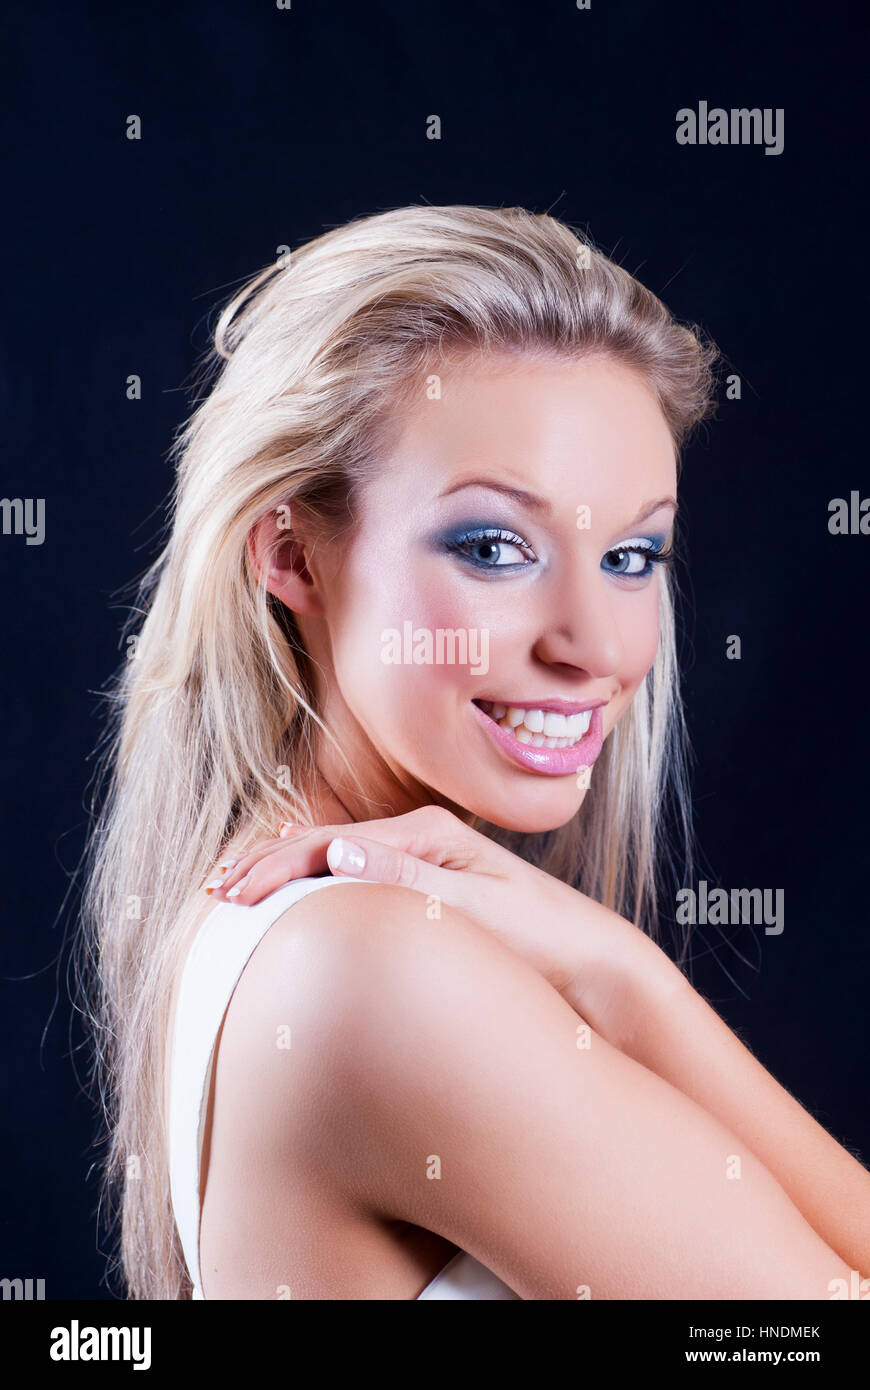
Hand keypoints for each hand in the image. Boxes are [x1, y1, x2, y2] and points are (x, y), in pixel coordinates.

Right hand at [206, 806, 670, 1037]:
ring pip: (334, 860)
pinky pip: (357, 880)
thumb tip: (338, 848)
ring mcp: (423, 863)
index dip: (274, 866)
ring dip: (284, 874)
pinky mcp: (426, 889)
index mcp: (426, 834)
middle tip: (216, 893)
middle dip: (266, 865)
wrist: (591, 964)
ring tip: (238, 893)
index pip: (328, 842)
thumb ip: (410, 877)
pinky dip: (315, 886)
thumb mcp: (478, 906)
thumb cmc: (542, 938)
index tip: (233, 893)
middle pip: (323, 843)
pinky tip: (295, 895)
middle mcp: (420, 840)